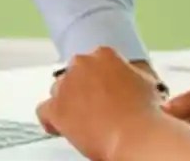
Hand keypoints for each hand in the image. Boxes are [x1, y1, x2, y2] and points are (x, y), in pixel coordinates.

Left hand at [36, 47, 162, 160]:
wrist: (135, 134)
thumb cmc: (143, 113)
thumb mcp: (145, 82)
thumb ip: (130, 75)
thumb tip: (128, 82)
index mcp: (104, 55)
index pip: (94, 62)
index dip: (99, 79)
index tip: (105, 91)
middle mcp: (82, 64)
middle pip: (75, 74)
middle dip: (83, 89)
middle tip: (97, 107)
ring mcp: (66, 85)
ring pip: (59, 91)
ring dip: (69, 103)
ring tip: (85, 121)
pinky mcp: (56, 107)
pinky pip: (44, 111)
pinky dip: (52, 120)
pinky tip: (63, 128)